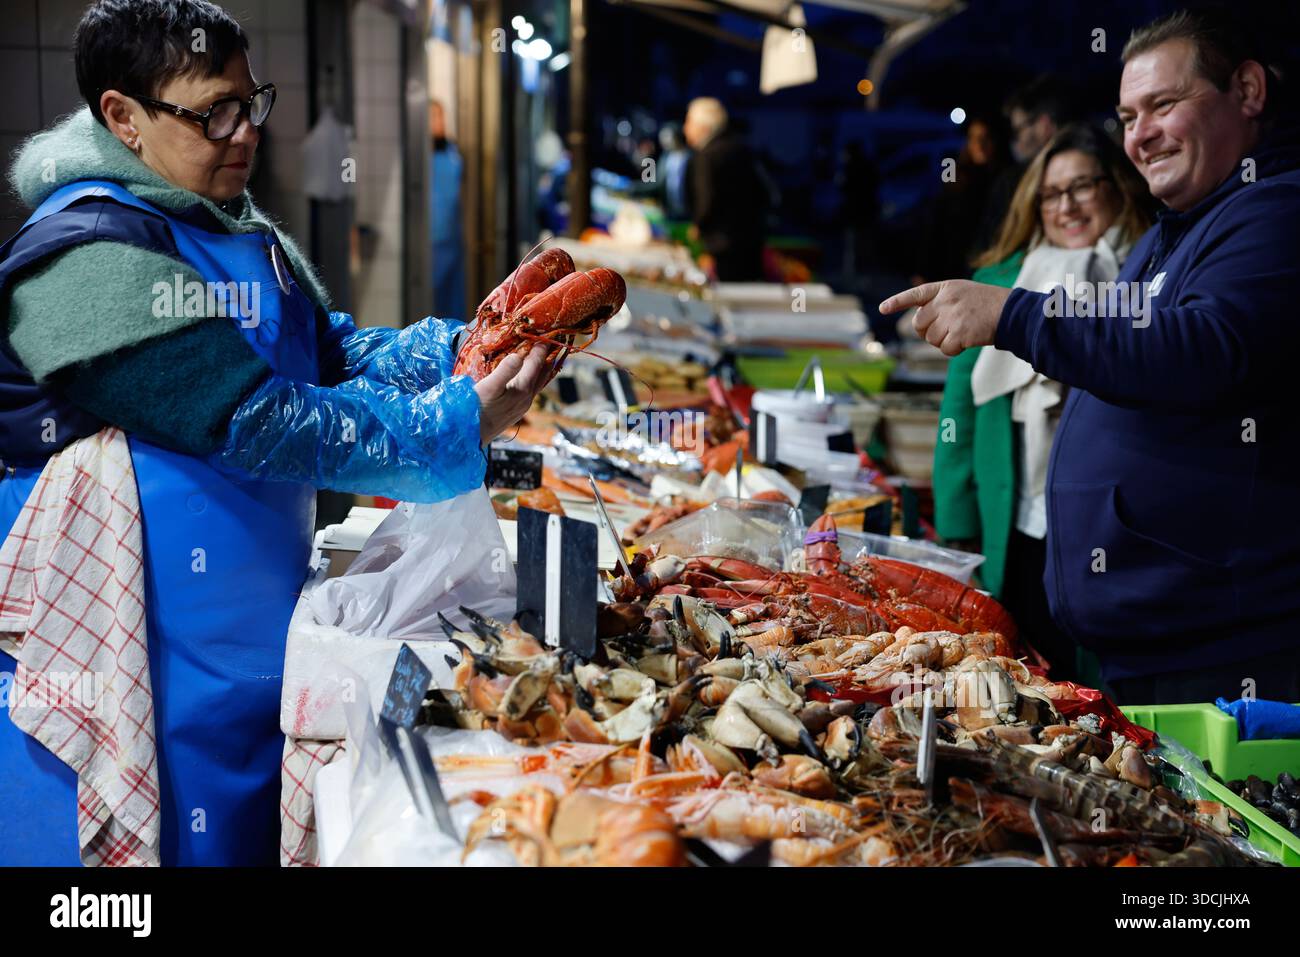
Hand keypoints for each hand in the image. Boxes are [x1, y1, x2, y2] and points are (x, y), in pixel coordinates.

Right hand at [474, 344, 547, 442]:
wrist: (470, 435)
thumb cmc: (476, 410)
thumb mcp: (488, 387)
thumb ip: (505, 371)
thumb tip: (519, 355)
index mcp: (522, 390)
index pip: (535, 365)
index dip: (540, 350)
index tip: (545, 337)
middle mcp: (526, 398)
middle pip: (542, 375)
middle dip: (547, 359)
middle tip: (551, 344)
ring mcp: (522, 406)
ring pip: (538, 384)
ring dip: (542, 370)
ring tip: (546, 359)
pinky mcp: (516, 411)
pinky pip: (531, 391)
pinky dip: (534, 380)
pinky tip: (530, 379)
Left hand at [879, 280, 1011, 356]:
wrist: (1011, 312)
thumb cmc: (988, 305)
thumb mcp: (962, 293)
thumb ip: (941, 302)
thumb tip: (921, 325)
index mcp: (945, 288)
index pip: (916, 294)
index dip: (897, 302)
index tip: (882, 308)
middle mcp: (945, 300)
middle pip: (919, 324)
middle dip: (928, 331)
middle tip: (947, 330)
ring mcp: (951, 316)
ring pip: (931, 339)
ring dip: (944, 341)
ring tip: (963, 332)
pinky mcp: (959, 332)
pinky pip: (944, 349)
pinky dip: (954, 350)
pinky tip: (967, 341)